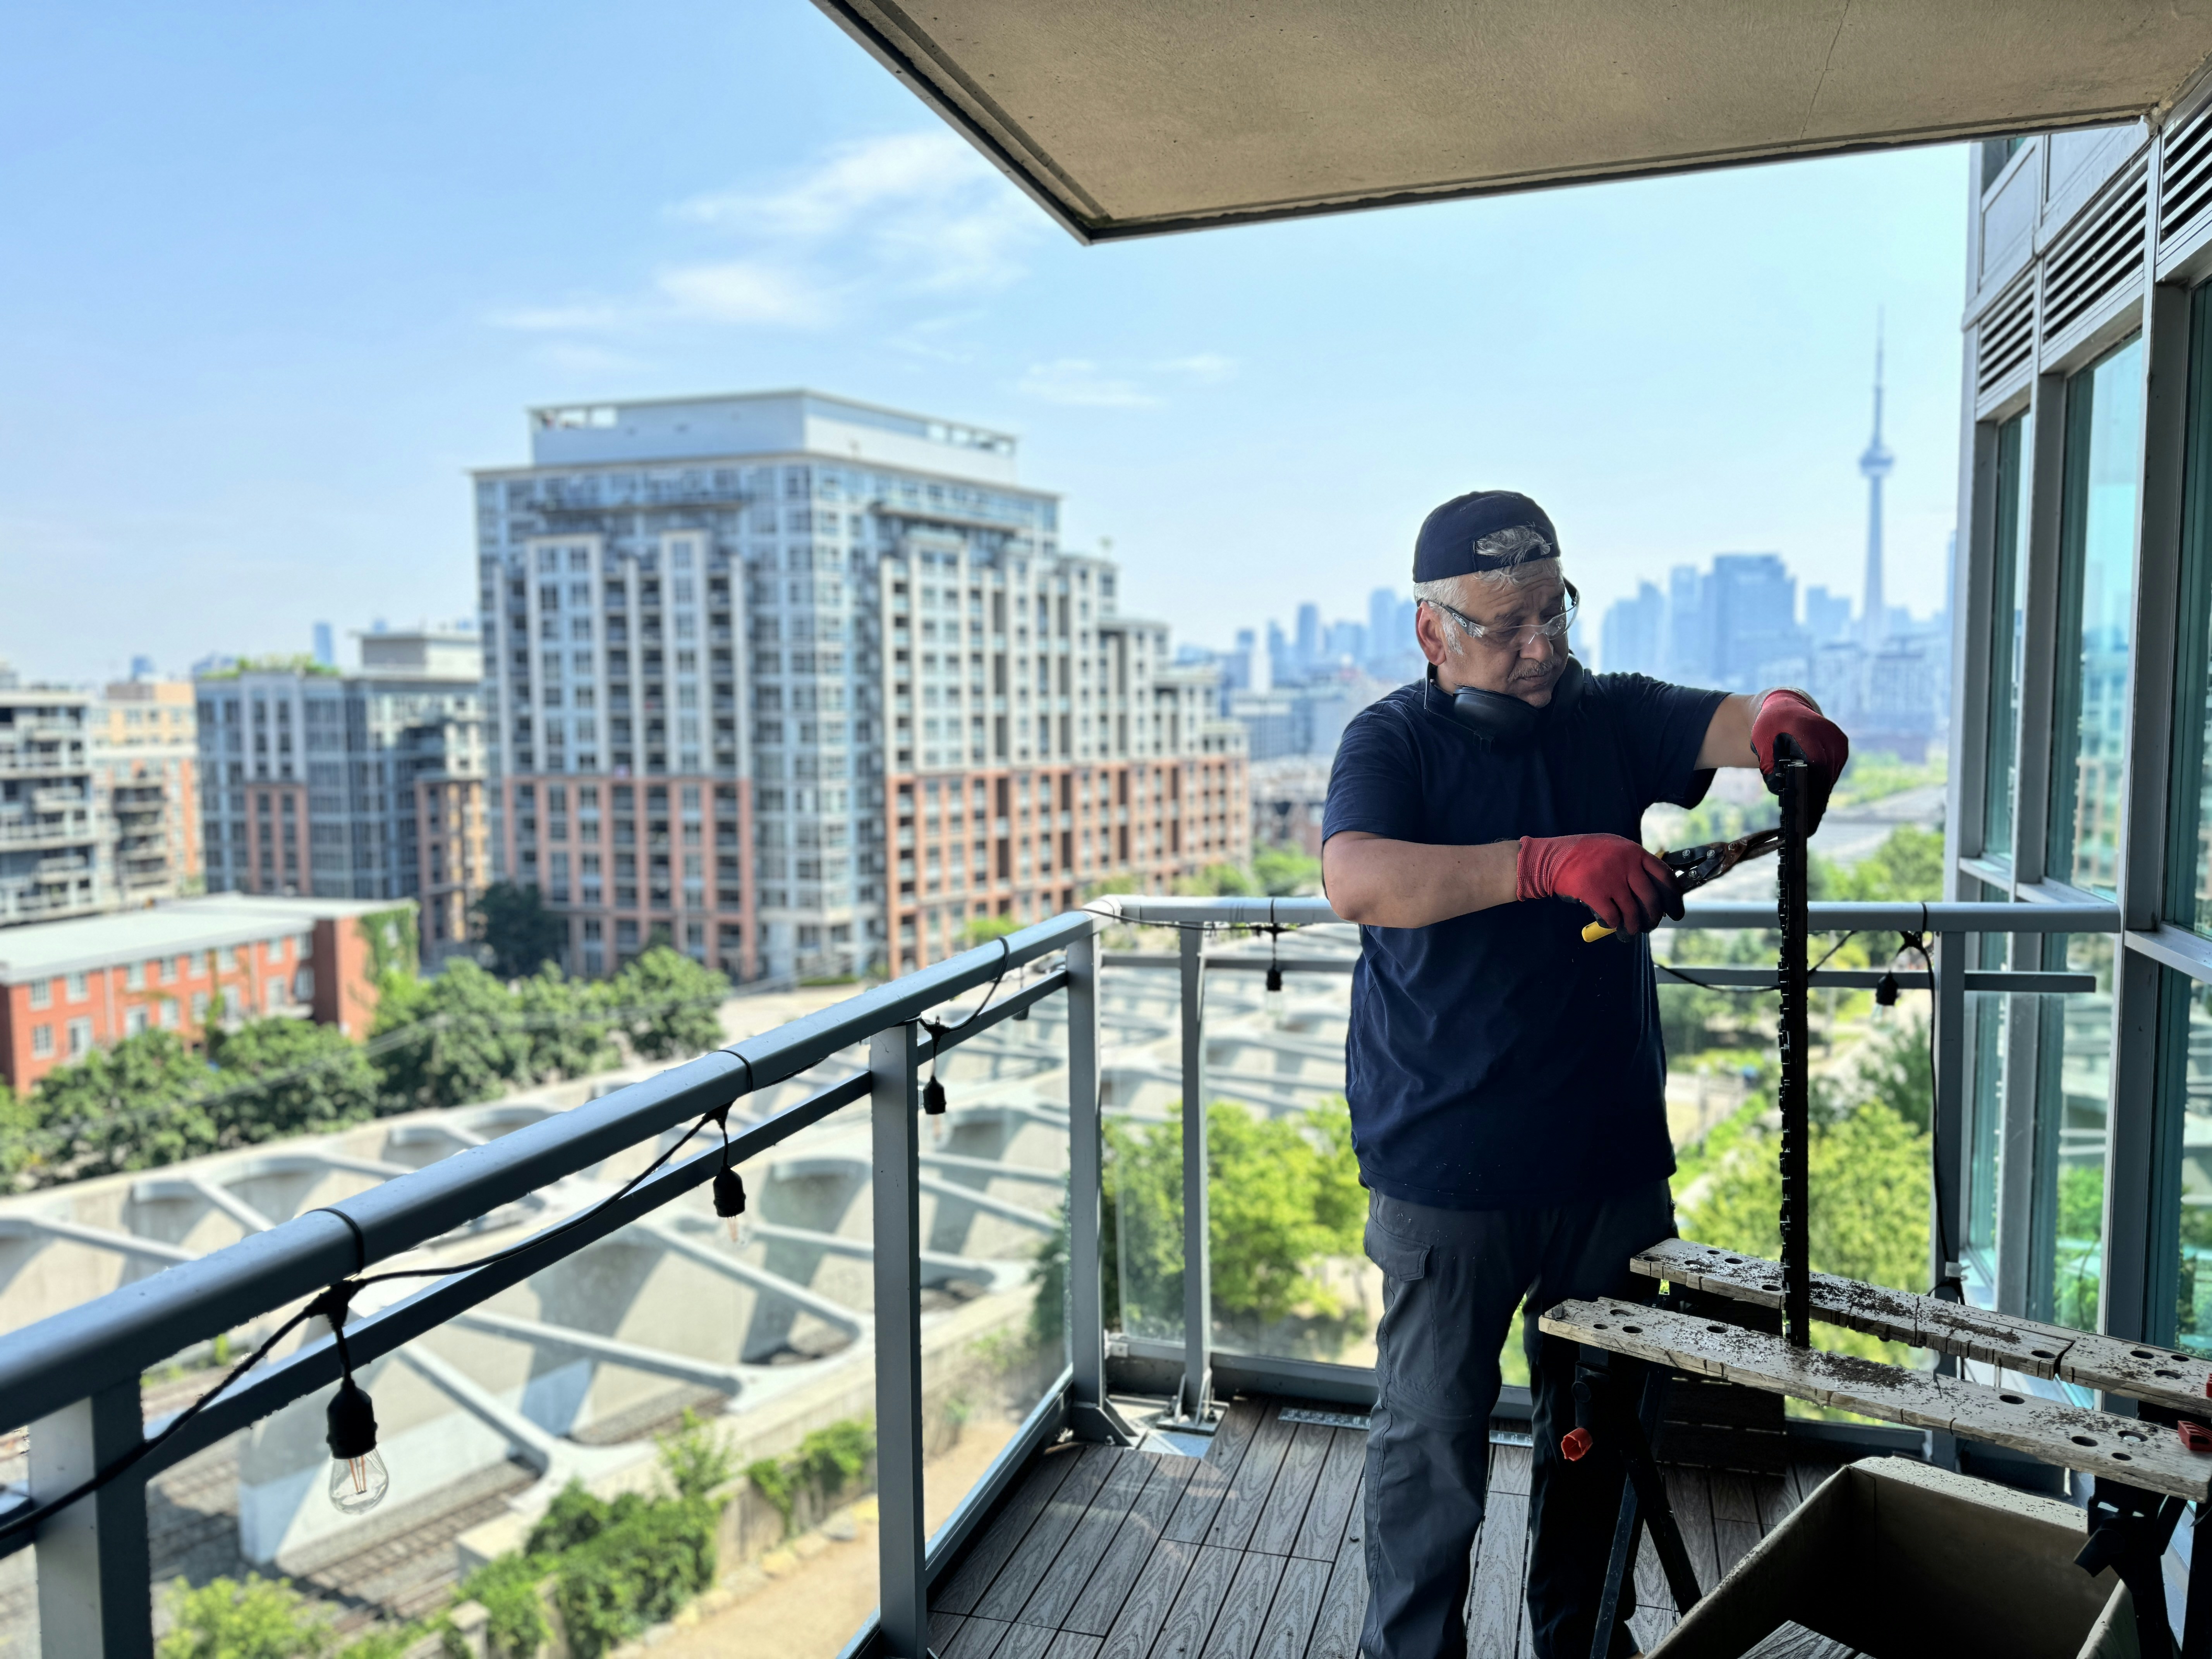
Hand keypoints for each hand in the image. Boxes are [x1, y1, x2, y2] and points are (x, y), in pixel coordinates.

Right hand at [1516, 834, 1682, 935]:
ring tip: (1630, 932)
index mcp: (1633, 852)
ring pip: (1633, 912)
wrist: (1551, 858)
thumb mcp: (1613, 848)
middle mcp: (1626, 864)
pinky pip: (1612, 917)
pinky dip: (1613, 925)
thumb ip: (1633, 863)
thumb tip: (1654, 889)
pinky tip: (1611, 925)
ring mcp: (1610, 879)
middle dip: (1653, 918)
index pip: (1664, 876)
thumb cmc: (1583, 854)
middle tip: (1651, 925)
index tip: (1675, 911)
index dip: (1673, 898)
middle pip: (1651, 899)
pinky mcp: (1595, 892)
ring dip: (1633, 927)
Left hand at [1751, 689, 1848, 830]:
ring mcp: (1838, 743)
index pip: (1815, 771)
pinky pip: (1831, 772)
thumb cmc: (1769, 727)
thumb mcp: (1761, 746)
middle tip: (1808, 829)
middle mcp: (1830, 738)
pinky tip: (1815, 803)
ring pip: (1829, 777)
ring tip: (1810, 822)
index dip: (1811, 797)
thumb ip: (1769, 766)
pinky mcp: (1841, 747)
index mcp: (1811, 734)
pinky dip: (1822, 785)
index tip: (1806, 819)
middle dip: (1815, 804)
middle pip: (1825, 778)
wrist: (1784, 708)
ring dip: (1819, 796)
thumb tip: (1779, 788)